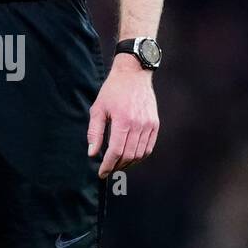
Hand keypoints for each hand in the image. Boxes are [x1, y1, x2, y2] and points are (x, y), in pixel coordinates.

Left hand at [87, 55, 159, 177]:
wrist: (133, 74)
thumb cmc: (112, 91)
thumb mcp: (98, 109)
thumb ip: (95, 133)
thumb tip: (92, 154)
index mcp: (123, 121)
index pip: (116, 151)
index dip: (108, 165)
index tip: (101, 173)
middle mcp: (138, 124)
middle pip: (129, 155)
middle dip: (117, 166)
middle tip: (108, 169)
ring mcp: (149, 124)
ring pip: (140, 154)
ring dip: (128, 163)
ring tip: (118, 165)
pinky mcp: (155, 124)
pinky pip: (149, 147)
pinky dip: (139, 156)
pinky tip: (130, 157)